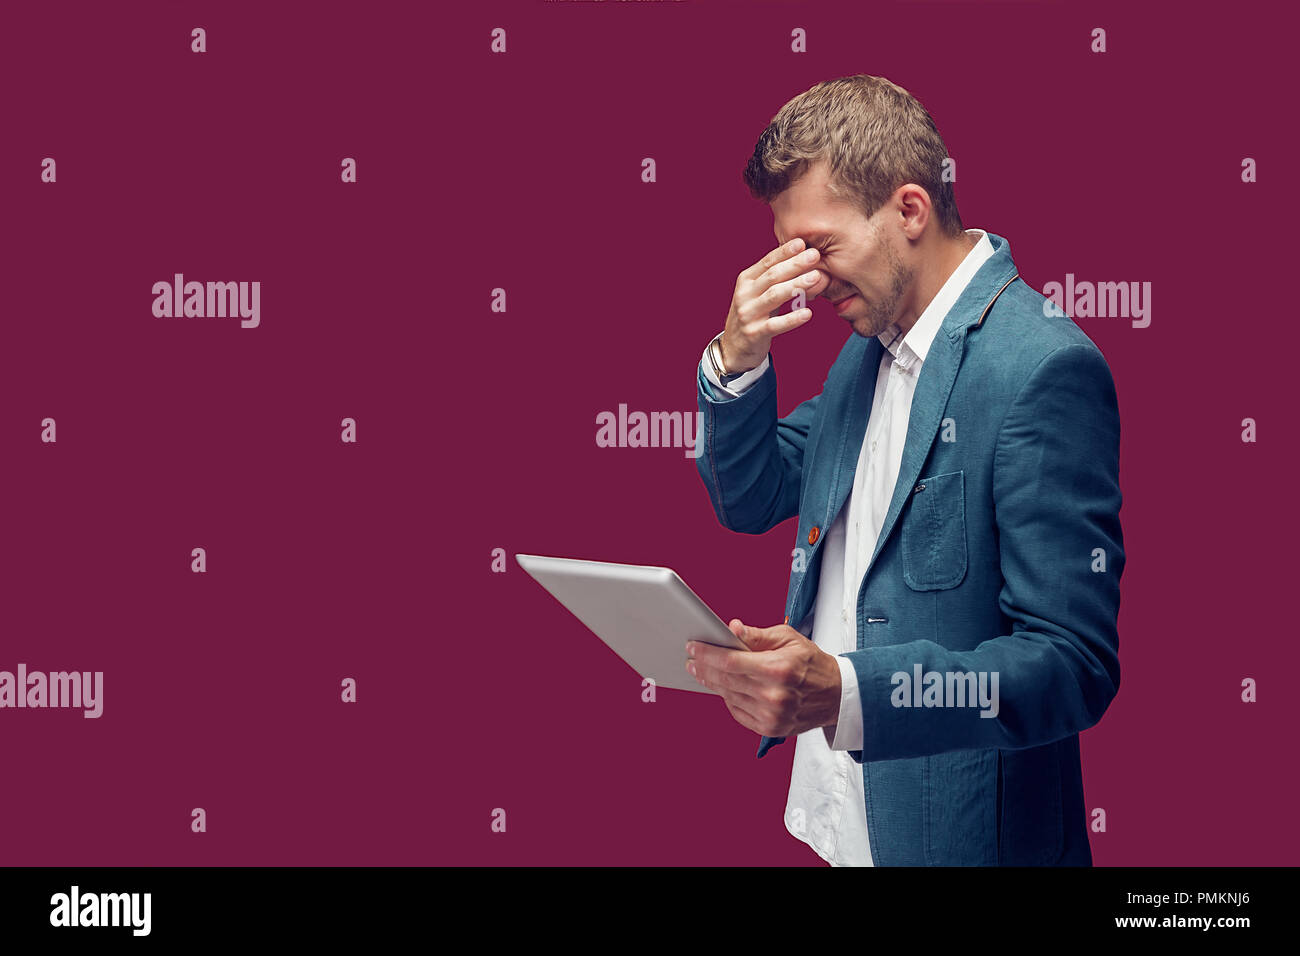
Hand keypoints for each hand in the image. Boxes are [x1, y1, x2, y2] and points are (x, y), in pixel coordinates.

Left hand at [686, 619, 841, 738]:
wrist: (836, 695)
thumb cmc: (812, 664)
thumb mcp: (789, 639)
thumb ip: (758, 635)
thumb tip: (733, 628)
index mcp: (778, 670)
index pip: (731, 661)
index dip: (707, 654)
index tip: (693, 647)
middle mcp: (774, 695)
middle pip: (725, 680)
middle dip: (704, 668)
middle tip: (691, 659)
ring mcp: (772, 715)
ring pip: (729, 697)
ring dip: (713, 684)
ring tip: (702, 672)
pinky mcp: (770, 728)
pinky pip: (738, 712)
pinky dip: (728, 699)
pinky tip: (724, 688)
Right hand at [717, 238, 828, 373]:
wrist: (734, 348)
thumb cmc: (754, 314)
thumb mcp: (758, 293)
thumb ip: (774, 277)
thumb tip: (802, 255)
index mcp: (746, 280)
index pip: (767, 262)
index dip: (784, 252)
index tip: (803, 242)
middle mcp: (744, 295)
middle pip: (772, 276)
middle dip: (794, 264)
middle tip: (815, 255)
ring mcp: (747, 314)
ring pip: (773, 297)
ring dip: (796, 285)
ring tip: (816, 277)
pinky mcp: (753, 334)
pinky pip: (774, 325)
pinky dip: (791, 319)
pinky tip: (808, 314)